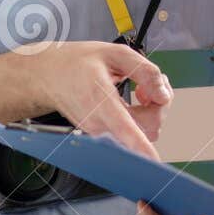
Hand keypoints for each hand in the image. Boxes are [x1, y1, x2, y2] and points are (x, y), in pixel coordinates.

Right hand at [16, 42, 171, 158]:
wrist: (50, 76)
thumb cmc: (77, 63)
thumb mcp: (115, 53)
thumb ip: (144, 71)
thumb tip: (163, 94)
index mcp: (99, 99)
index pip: (123, 128)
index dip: (140, 146)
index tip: (152, 161)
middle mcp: (98, 123)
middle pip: (147, 129)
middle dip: (160, 107)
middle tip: (152, 84)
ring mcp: (100, 133)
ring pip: (144, 134)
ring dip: (153, 112)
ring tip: (141, 90)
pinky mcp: (104, 137)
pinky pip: (135, 134)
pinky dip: (143, 117)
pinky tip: (135, 100)